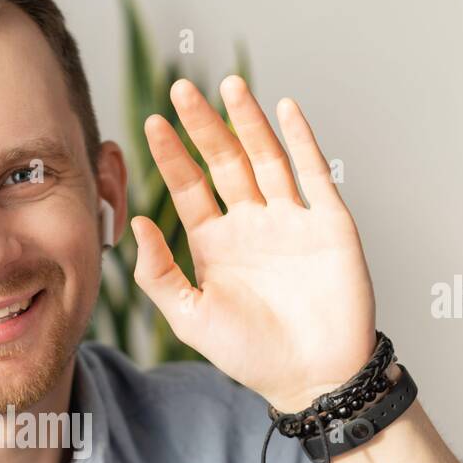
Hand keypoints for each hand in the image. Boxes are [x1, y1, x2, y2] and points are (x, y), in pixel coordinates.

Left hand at [130, 76, 376, 414]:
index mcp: (215, 244)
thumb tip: (135, 223)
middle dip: (204, 126)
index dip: (171, 156)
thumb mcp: (189, 316)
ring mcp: (290, 220)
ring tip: (228, 85)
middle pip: (223, 162)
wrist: (309, 376)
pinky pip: (313, 172)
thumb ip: (159, 272)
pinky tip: (284, 109)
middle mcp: (251, 224)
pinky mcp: (328, 223)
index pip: (188, 188)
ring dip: (248, 121)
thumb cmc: (249, 354)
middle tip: (182, 89)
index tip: (151, 123)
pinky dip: (300, 140)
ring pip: (266, 157)